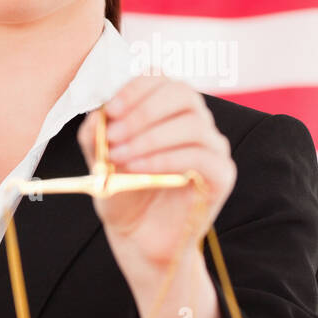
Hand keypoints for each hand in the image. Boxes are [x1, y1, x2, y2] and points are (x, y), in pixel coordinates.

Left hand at [76, 72, 235, 268]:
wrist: (137, 238)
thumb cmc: (120, 194)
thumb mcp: (98, 161)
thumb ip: (95, 135)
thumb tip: (98, 113)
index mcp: (166, 111)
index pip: (161, 79)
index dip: (135, 89)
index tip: (110, 109)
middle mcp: (194, 122)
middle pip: (182, 92)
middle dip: (143, 110)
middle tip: (114, 134)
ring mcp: (212, 147)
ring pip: (193, 123)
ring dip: (150, 137)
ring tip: (120, 157)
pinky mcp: (221, 175)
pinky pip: (200, 156)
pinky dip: (164, 159)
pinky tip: (138, 170)